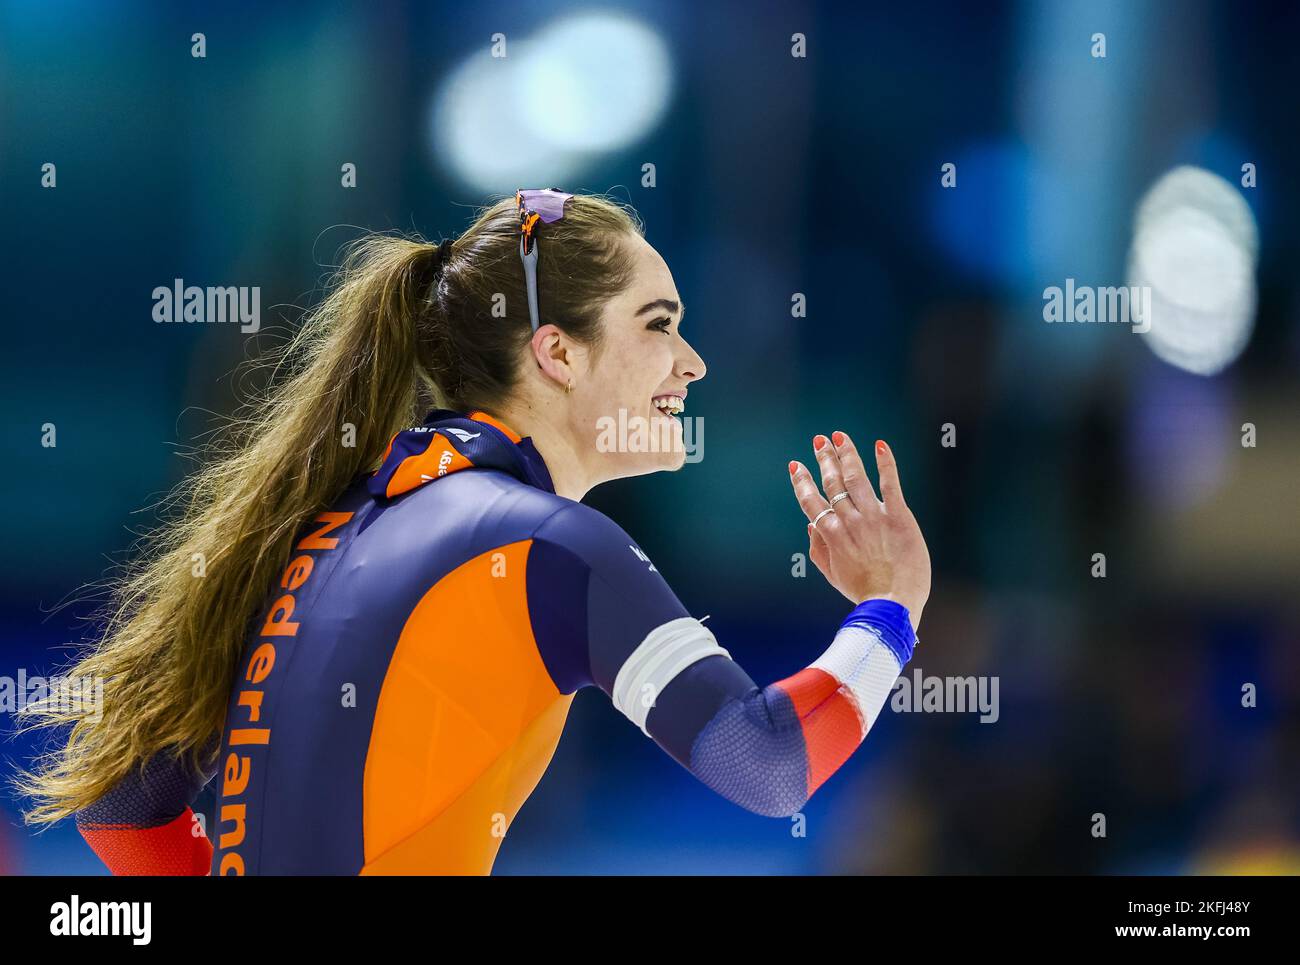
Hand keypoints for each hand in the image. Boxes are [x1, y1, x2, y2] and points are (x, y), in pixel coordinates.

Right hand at [788, 432, 930, 631]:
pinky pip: (891, 485)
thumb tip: (811, 524)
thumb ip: (817, 548)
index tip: (795, 465)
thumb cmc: (862, 591)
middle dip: (824, 458)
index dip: (801, 481)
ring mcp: (874, 516)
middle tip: (819, 440)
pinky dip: (885, 464)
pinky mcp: (898, 516)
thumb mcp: (832, 575)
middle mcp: (849, 520)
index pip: (811, 501)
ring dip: (846, 453)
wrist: (893, 603)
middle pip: (832, 482)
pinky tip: (879, 446)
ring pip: (856, 477)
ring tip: (839, 436)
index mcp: (830, 534)